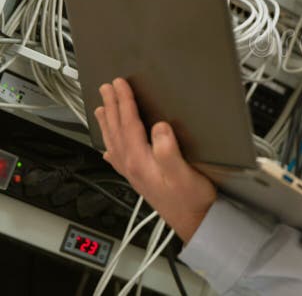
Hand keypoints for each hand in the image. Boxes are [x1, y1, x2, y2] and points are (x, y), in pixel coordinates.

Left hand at [94, 78, 216, 242]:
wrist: (194, 222)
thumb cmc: (192, 199)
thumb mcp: (184, 173)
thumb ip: (169, 151)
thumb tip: (159, 128)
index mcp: (141, 161)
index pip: (128, 124)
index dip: (124, 102)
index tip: (120, 84)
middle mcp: (132, 166)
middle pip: (117, 130)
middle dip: (112, 106)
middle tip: (107, 88)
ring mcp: (134, 174)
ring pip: (114, 142)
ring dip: (108, 122)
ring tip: (102, 108)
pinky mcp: (140, 179)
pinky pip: (118, 159)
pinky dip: (111, 148)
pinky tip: (108, 148)